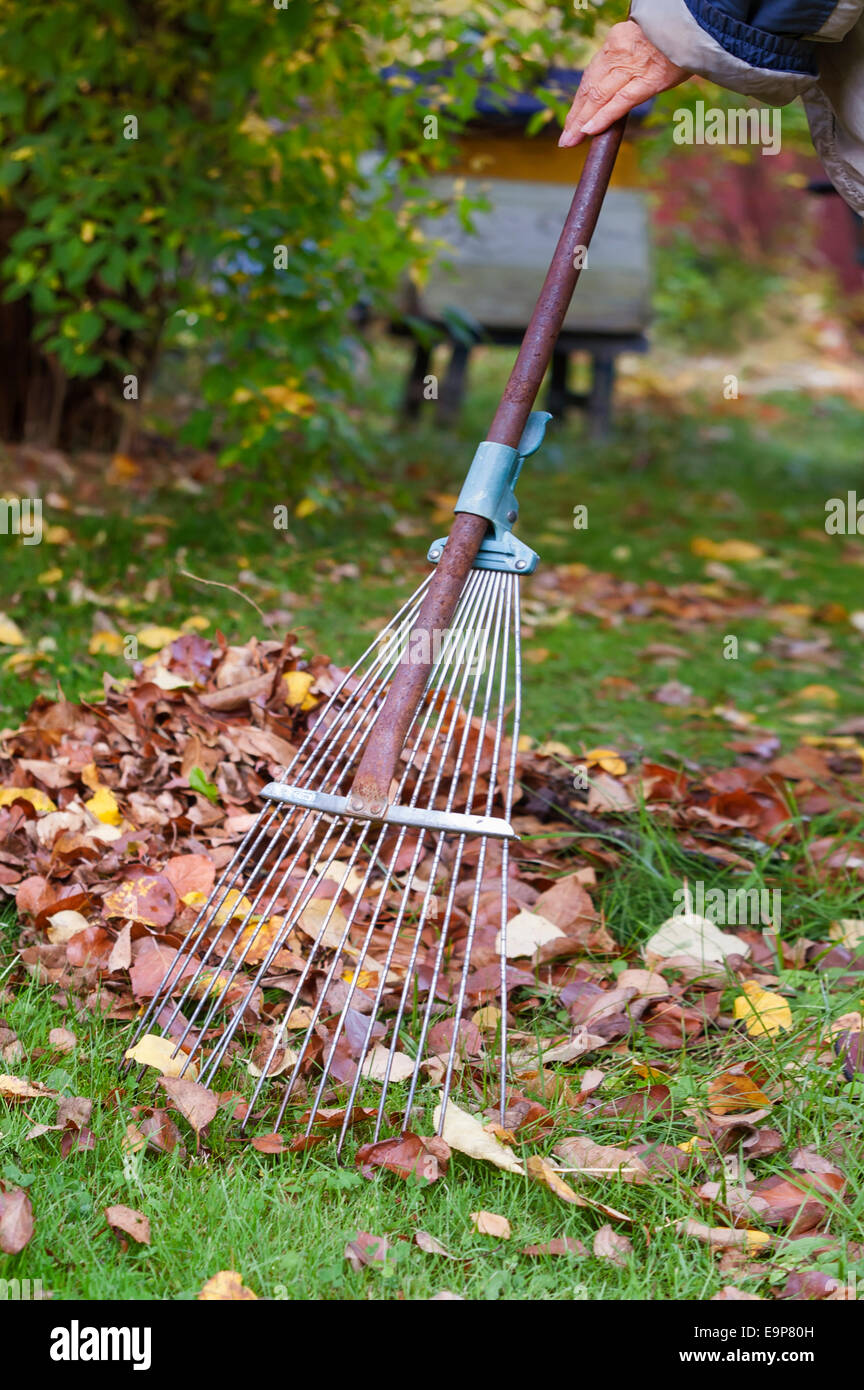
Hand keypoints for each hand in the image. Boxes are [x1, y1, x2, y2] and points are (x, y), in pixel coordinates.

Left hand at [559, 20, 689, 146]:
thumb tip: (621, 85)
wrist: (700, 19)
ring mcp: (633, 66)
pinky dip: (604, 117)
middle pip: (591, 87)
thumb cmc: (676, 32)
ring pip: (599, 96)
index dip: (580, 99)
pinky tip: (590, 130)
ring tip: (571, 140)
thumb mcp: (645, 39)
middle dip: (576, 115)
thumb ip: (630, 58)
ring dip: (583, 121)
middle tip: (566, 138)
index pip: (592, 75)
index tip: (573, 117)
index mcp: (616, 39)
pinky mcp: (650, 80)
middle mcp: (620, 51)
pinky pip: (621, 101)